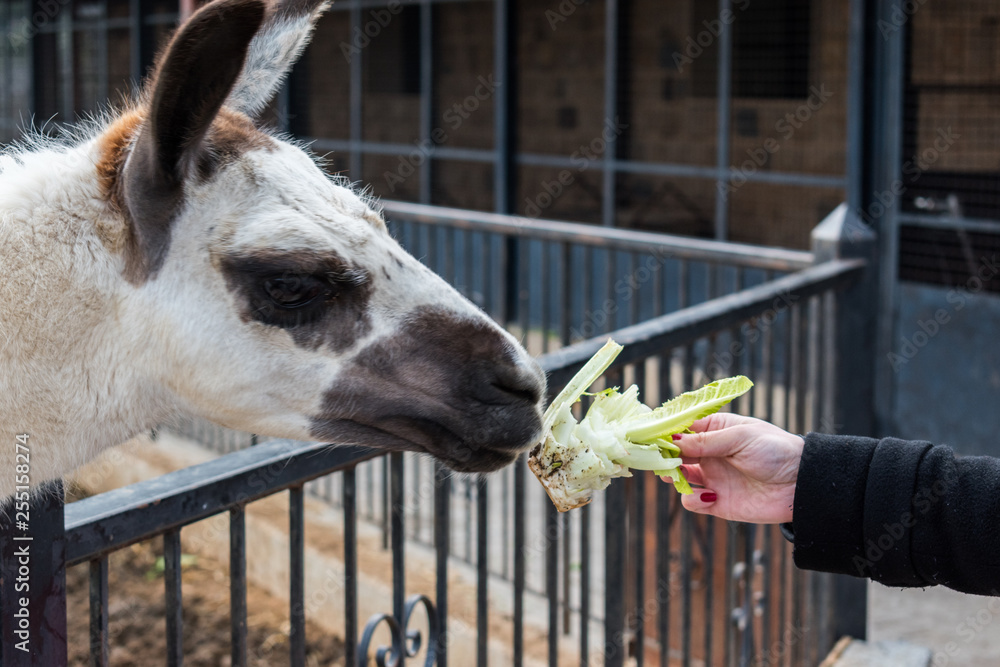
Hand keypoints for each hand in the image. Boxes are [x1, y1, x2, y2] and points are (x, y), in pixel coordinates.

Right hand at [665, 413, 803, 522]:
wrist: (802, 484)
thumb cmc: (775, 450)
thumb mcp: (739, 438)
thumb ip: (705, 441)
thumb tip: (671, 440)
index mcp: (715, 431)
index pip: (682, 429)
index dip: (666, 432)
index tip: (652, 436)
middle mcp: (710, 454)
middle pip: (675, 454)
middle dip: (664, 456)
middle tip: (660, 458)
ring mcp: (712, 478)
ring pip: (678, 477)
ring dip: (672, 476)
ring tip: (675, 475)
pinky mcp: (717, 502)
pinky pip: (693, 502)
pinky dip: (692, 499)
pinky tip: (707, 495)